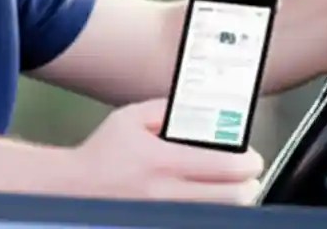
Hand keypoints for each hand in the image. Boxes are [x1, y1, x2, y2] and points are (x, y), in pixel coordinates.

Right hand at [70, 99, 262, 203]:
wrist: (75, 187)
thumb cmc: (104, 151)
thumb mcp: (132, 117)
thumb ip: (168, 109)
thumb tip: (203, 108)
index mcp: (163, 160)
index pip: (225, 166)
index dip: (248, 162)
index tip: (251, 157)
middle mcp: (167, 193)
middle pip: (233, 198)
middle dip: (248, 184)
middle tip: (246, 174)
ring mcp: (165, 214)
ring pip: (220, 214)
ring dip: (232, 200)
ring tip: (229, 187)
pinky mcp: (160, 223)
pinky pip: (200, 220)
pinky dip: (212, 211)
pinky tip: (207, 200)